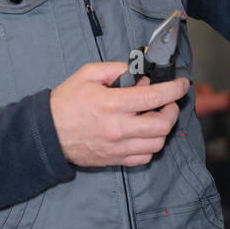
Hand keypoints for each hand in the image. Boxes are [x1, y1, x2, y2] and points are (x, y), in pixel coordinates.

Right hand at [50, 63, 189, 167]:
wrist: (47, 132)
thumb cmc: (67, 102)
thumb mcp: (89, 74)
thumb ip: (117, 69)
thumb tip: (141, 75)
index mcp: (112, 103)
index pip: (154, 97)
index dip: (174, 89)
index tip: (182, 84)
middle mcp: (118, 128)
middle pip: (162, 124)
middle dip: (172, 110)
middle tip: (169, 102)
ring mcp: (117, 147)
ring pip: (157, 143)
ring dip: (163, 129)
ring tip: (157, 117)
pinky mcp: (115, 159)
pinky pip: (145, 157)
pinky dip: (151, 145)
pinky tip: (145, 134)